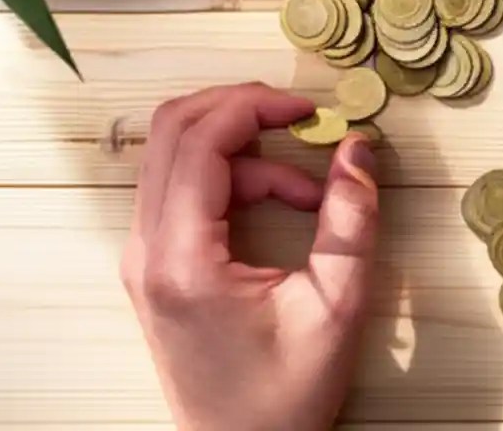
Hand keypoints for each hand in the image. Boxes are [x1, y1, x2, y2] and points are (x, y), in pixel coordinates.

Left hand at [121, 82, 379, 430]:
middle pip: (172, 131)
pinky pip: (183, 188)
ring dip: (242, 147)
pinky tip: (283, 204)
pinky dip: (233, 177)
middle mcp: (146, 250)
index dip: (255, 106)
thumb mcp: (335, 307)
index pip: (200, 141)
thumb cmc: (285, 396)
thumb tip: (359, 149)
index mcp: (182, 260)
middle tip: (299, 115)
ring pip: (176, 155)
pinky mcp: (155, 264)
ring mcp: (143, 257)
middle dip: (240, 108)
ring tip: (308, 189)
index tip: (310, 109)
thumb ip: (350, 221)